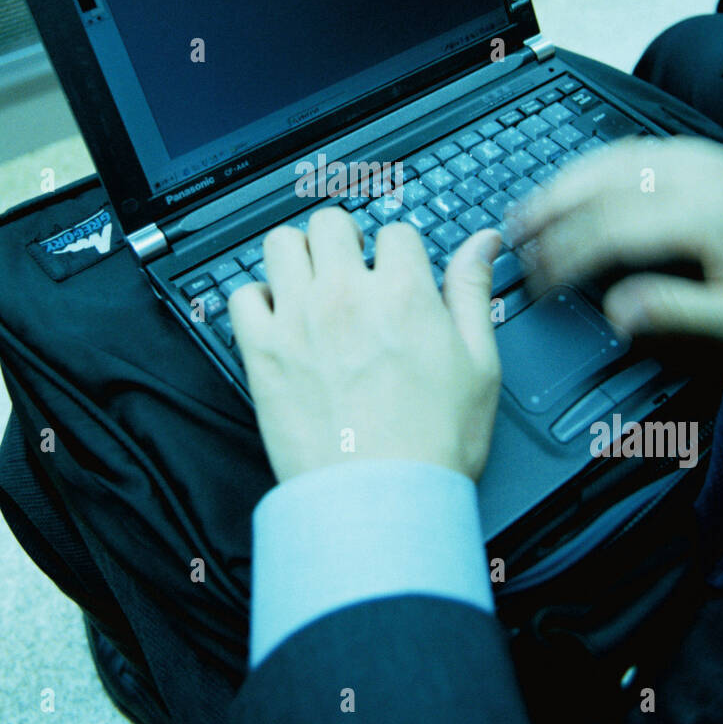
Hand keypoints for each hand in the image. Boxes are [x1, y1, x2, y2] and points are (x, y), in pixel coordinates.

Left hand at [229, 207, 502, 483]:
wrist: (382, 500)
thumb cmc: (433, 444)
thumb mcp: (479, 364)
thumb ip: (472, 292)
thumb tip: (480, 242)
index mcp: (402, 294)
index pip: (394, 232)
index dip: (399, 254)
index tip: (397, 277)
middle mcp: (345, 296)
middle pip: (330, 222)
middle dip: (345, 240)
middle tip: (351, 270)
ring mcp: (297, 321)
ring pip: (281, 244)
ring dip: (298, 257)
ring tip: (312, 286)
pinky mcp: (262, 353)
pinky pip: (242, 296)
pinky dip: (257, 300)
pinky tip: (279, 320)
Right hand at [507, 136, 722, 348]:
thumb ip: (674, 310)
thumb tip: (615, 311)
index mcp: (706, 217)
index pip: (612, 227)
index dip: (564, 251)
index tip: (539, 276)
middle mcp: (700, 176)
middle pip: (603, 182)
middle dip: (550, 208)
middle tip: (513, 236)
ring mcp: (702, 158)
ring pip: (616, 156)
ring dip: (566, 180)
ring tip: (531, 208)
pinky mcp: (706, 154)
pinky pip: (638, 145)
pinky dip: (598, 162)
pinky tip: (577, 181)